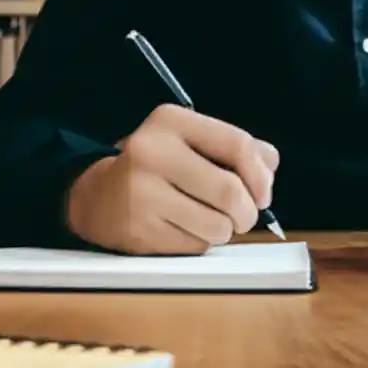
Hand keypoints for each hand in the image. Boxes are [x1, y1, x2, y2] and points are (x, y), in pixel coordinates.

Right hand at [66, 105, 279, 254]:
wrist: (97, 196)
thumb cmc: (156, 168)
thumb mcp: (190, 142)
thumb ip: (234, 149)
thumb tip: (270, 165)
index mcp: (171, 122)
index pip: (237, 144)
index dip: (261, 176)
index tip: (263, 194)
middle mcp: (153, 152)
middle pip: (231, 192)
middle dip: (247, 212)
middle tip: (242, 217)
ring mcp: (143, 193)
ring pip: (217, 226)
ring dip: (224, 230)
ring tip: (208, 220)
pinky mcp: (140, 231)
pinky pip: (196, 245)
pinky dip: (201, 242)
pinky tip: (182, 229)